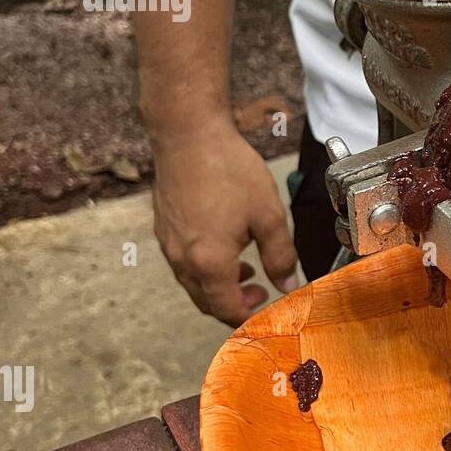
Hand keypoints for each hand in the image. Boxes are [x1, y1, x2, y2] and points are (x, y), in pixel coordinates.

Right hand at [150, 117, 298, 325]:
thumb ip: (280, 255)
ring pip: (193, 283)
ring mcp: (168, 244)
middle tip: (260, 291)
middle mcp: (182, 259)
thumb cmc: (228, 169)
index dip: (249, 316)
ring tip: (246, 268)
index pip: (227, 309)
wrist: (188, 134)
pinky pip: (183, 262)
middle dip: (234, 304)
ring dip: (219, 285)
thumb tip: (287, 283)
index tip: (268, 307)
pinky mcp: (163, 229)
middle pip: (206, 302)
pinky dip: (204, 267)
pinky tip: (224, 245)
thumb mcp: (268, 214)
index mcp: (209, 262)